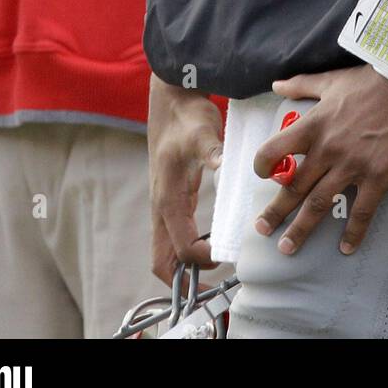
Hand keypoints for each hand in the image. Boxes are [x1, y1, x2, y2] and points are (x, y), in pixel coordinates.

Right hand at [148, 74, 222, 284]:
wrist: (173, 99)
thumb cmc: (186, 115)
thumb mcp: (201, 130)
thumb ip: (211, 150)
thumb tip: (222, 165)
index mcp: (167, 198)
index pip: (181, 248)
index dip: (202, 260)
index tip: (227, 255)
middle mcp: (162, 207)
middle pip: (161, 261)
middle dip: (181, 281)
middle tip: (212, 289)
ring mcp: (165, 204)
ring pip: (165, 251)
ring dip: (184, 268)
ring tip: (216, 270)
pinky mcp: (173, 198)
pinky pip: (174, 235)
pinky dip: (188, 250)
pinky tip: (212, 245)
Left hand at [253, 65, 387, 256]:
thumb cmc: (373, 81)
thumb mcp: (332, 80)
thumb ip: (302, 85)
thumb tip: (277, 85)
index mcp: (314, 125)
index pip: (275, 149)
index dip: (262, 165)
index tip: (260, 176)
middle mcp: (328, 149)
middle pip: (294, 186)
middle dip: (276, 211)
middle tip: (262, 229)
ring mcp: (353, 165)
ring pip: (320, 203)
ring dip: (301, 228)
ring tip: (288, 248)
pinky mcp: (378, 177)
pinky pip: (362, 211)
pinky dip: (353, 233)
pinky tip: (345, 248)